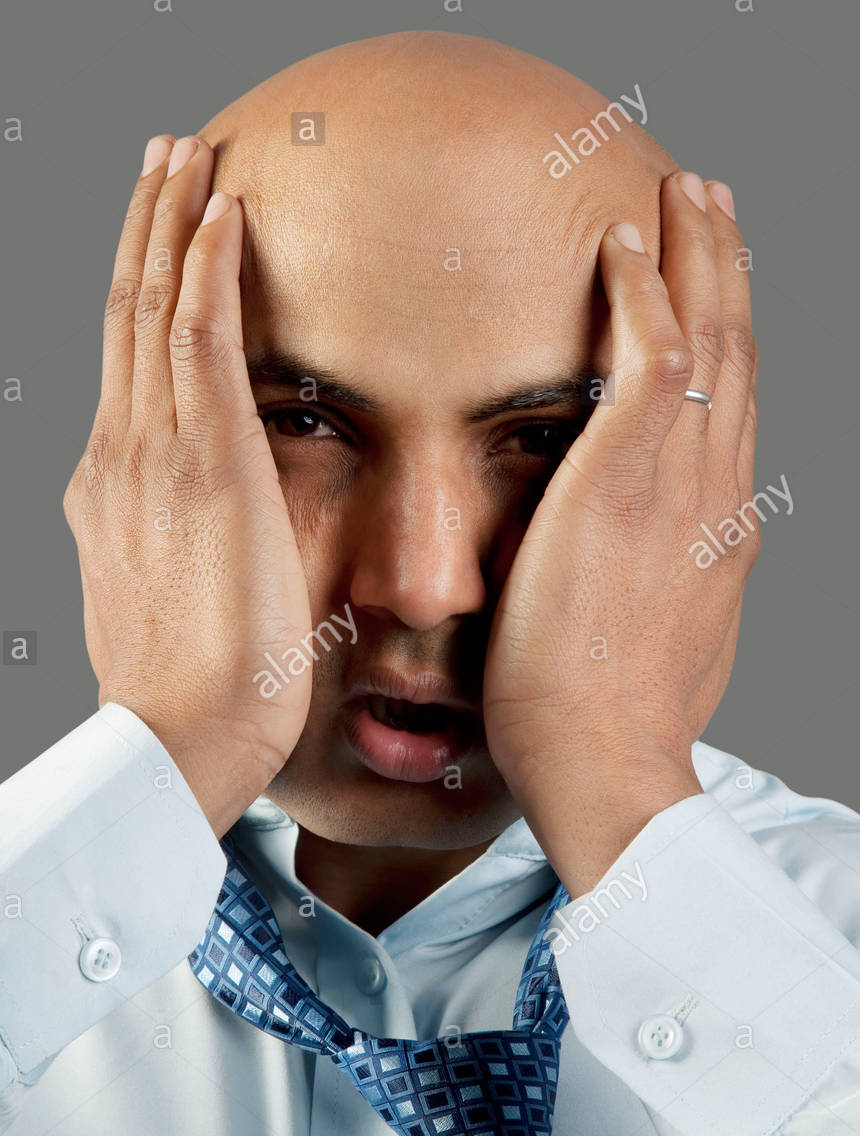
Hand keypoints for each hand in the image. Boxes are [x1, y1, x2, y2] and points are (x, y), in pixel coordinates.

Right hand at [63, 136, 312, 836]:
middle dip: (146, 229)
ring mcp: (155, 451)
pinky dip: (210, 266)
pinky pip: (202, 334)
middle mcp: (121, 454)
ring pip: (156, 305)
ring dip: (174, 222)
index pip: (129, 364)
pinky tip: (228, 211)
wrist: (185, 736)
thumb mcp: (176, 604)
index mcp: (114, 488)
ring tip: (190, 156)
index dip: (141, 290)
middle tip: (164, 159)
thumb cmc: (200, 694)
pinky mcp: (206, 458)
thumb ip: (185, 550)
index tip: (162, 239)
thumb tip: (213, 535)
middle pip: (129, 313)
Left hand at [483, 173, 757, 891]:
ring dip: (697, 258)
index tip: (716, 306)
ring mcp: (680, 484)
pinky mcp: (627, 477)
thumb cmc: (608, 733)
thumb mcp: (654, 662)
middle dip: (728, 278)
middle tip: (716, 213)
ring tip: (687, 196)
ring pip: (705, 340)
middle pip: (734, 362)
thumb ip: (662, 606)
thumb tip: (655, 589)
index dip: (727, 352)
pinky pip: (646, 355)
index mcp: (720, 541)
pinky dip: (642, 291)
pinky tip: (626, 240)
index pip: (727, 422)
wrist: (606, 767)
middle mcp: (717, 498)